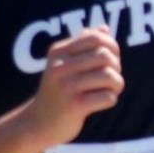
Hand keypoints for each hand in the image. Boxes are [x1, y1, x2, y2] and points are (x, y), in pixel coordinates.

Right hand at [25, 28, 122, 146]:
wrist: (36, 123)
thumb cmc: (57, 92)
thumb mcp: (64, 65)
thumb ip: (83, 45)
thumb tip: (104, 29)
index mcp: (58, 53)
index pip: (96, 38)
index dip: (111, 46)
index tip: (109, 61)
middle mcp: (60, 67)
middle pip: (106, 56)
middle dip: (116, 67)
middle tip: (109, 79)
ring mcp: (66, 87)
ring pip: (109, 76)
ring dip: (116, 85)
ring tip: (109, 91)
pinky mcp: (74, 106)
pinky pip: (107, 97)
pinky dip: (110, 99)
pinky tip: (100, 103)